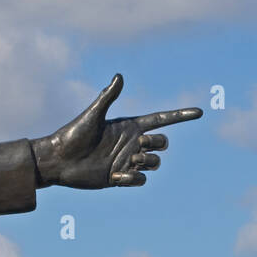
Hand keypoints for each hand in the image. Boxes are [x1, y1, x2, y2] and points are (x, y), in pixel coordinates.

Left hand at [31, 74, 201, 188]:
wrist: (57, 160)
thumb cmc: (71, 135)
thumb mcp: (92, 116)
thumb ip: (107, 97)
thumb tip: (119, 76)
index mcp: (128, 126)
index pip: (160, 119)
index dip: (180, 115)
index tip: (199, 112)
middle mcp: (130, 143)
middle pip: (162, 143)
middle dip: (157, 144)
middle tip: (137, 146)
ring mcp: (125, 160)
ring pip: (155, 163)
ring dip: (147, 162)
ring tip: (128, 161)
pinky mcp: (119, 177)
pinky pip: (140, 180)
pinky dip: (133, 179)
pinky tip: (116, 177)